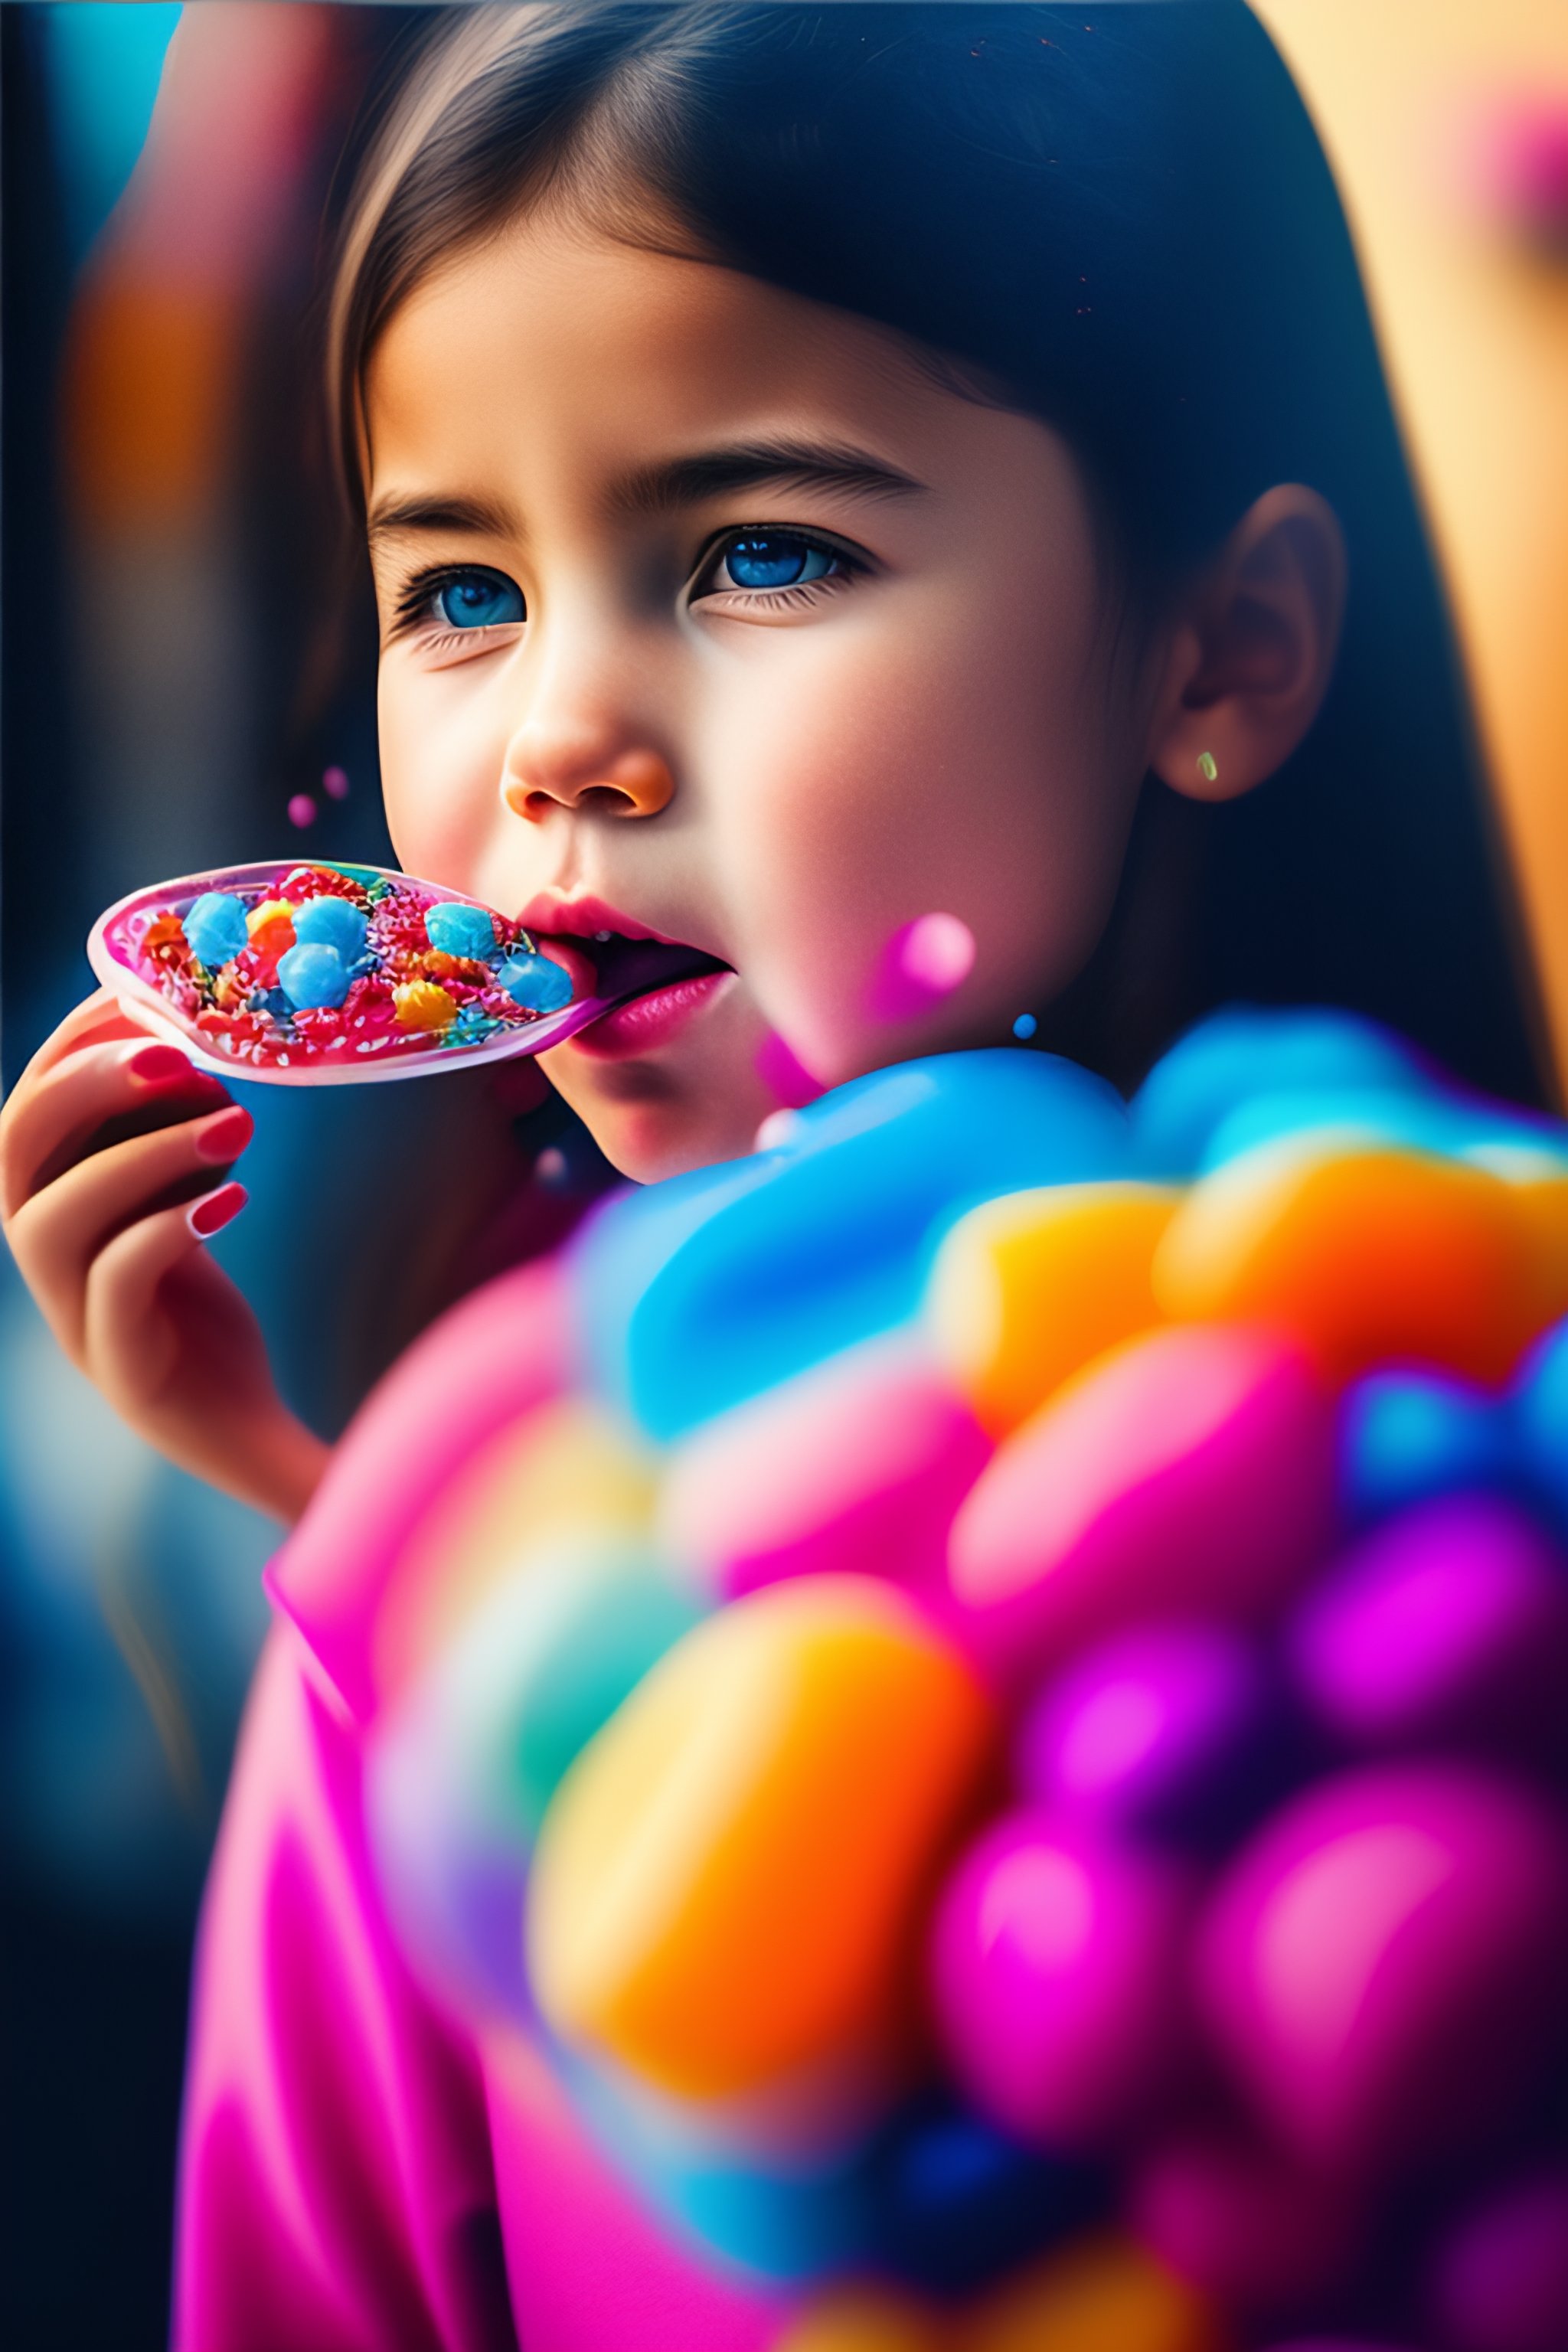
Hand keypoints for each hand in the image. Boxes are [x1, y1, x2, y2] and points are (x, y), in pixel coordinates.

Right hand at [1, 991, 327, 1523]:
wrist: (239, 1433)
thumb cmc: (201, 1311)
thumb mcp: (181, 1209)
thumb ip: (178, 1133)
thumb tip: (209, 1034)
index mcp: (50, 1209)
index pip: (27, 1109)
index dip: (70, 1045)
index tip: (139, 996)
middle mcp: (46, 1261)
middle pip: (15, 1155)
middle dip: (87, 1088)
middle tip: (177, 1053)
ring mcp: (74, 1318)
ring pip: (56, 1223)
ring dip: (137, 1157)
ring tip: (236, 1121)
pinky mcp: (122, 1370)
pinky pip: (113, 1288)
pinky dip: (166, 1231)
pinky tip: (234, 1199)